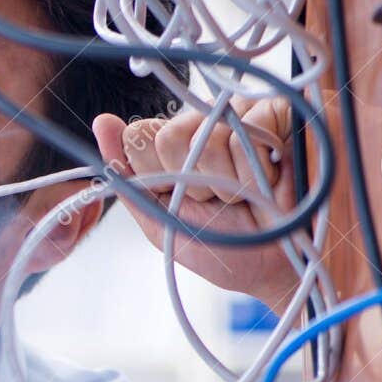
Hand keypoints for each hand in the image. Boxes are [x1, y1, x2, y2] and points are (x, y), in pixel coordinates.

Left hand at [91, 96, 301, 310]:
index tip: (180, 199)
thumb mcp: (161, 221)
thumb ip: (128, 177)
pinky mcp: (279, 112)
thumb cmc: (221, 247)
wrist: (277, 269)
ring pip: (209, 135)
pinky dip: (255, 171)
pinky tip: (271, 180)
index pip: (138, 136)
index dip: (156, 176)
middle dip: (192, 183)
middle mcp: (203, 121)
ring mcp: (240, 113)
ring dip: (226, 183)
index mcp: (171, 144)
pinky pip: (249, 133)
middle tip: (217, 200)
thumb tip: (103, 121)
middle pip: (169, 136)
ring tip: (246, 194)